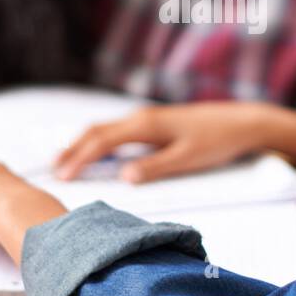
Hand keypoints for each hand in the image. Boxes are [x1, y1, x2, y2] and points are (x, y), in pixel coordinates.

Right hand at [54, 102, 295, 183]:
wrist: (242, 122)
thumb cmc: (216, 141)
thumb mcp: (186, 159)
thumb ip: (154, 168)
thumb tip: (123, 177)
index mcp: (144, 126)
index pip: (101, 142)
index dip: (80, 159)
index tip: (62, 177)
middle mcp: (141, 118)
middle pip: (96, 131)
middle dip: (73, 149)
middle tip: (53, 170)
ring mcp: (148, 118)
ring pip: (106, 129)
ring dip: (85, 143)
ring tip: (67, 160)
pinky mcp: (156, 123)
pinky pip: (118, 130)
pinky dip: (101, 141)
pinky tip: (100, 152)